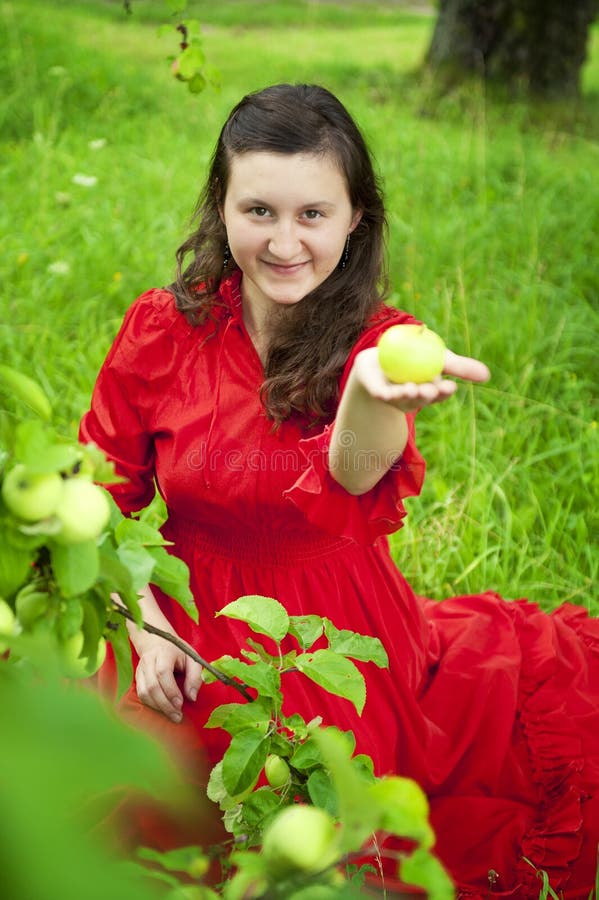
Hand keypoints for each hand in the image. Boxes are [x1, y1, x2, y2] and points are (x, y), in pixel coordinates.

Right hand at [135, 635, 202, 722]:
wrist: (157, 642)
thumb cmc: (178, 652)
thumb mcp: (192, 659)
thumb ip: (195, 677)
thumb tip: (192, 697)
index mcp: (164, 653)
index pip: (163, 672)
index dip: (171, 690)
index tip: (180, 704)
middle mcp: (149, 660)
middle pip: (152, 686)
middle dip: (165, 704)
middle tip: (177, 716)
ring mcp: (140, 669)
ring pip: (144, 692)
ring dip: (157, 707)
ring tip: (172, 715)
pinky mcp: (137, 678)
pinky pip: (140, 695)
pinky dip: (151, 705)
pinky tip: (162, 710)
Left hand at [353, 347, 489, 412]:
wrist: (380, 356)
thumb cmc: (415, 358)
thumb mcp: (439, 359)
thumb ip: (460, 367)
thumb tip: (487, 375)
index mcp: (430, 391)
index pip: (440, 393)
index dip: (444, 392)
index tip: (450, 386)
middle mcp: (414, 399)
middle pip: (422, 399)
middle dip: (427, 395)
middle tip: (430, 389)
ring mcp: (396, 399)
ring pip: (404, 399)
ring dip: (408, 395)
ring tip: (412, 388)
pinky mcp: (379, 395)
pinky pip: (383, 395)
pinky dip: (387, 394)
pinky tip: (389, 392)